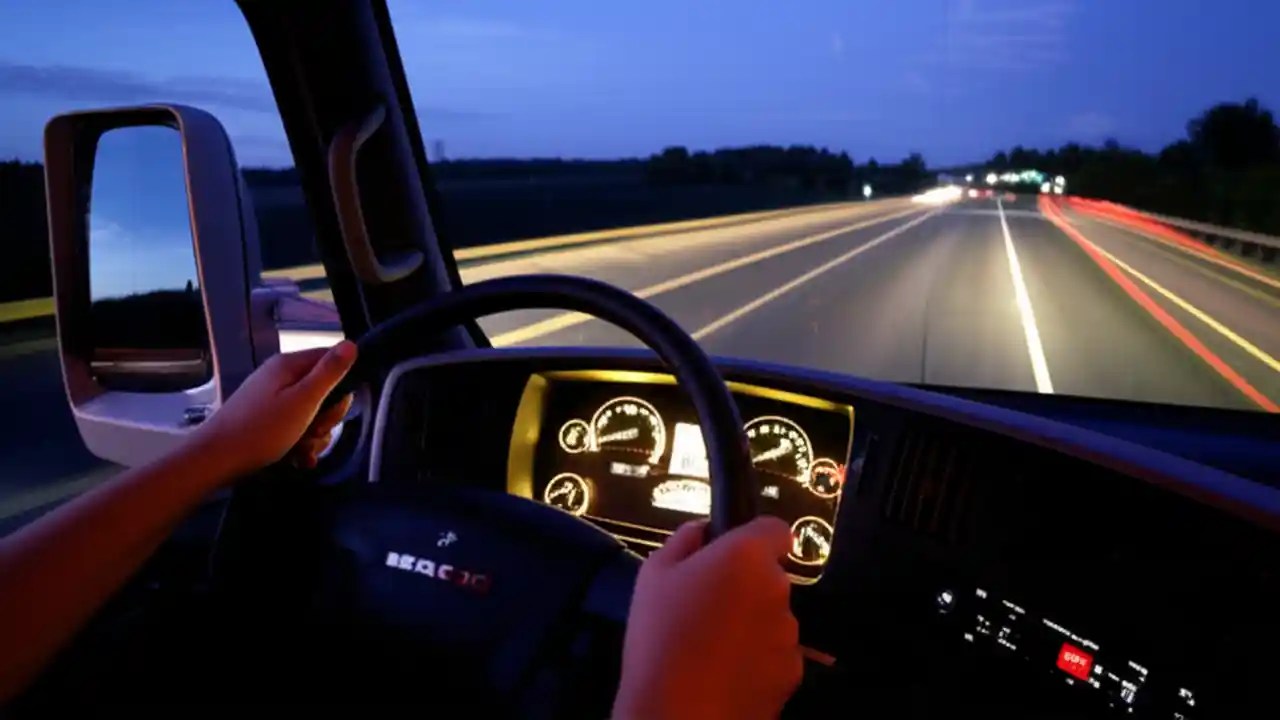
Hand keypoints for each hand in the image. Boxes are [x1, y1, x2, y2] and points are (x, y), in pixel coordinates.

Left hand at [190, 341, 356, 481]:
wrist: (216, 460)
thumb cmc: (261, 430)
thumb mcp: (303, 401)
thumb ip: (329, 373)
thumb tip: (352, 345)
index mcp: (289, 366)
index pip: (332, 360)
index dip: (343, 386)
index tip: (335, 410)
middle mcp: (281, 377)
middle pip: (324, 390)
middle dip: (326, 417)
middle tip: (314, 431)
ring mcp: (273, 399)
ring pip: (313, 413)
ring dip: (315, 435)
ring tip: (302, 450)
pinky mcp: (268, 419)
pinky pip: (296, 426)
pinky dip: (301, 443)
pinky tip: (299, 458)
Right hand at [614, 517, 802, 719]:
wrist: (678, 713)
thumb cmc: (660, 636)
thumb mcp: (654, 575)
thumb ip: (684, 540)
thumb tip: (703, 529)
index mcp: (746, 556)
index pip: (776, 529)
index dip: (756, 539)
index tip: (731, 557)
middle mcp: (777, 589)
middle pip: (770, 578)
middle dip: (746, 587)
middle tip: (707, 607)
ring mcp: (789, 634)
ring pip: (773, 618)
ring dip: (752, 625)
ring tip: (712, 647)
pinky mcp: (793, 672)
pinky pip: (776, 655)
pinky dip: (758, 660)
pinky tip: (725, 673)